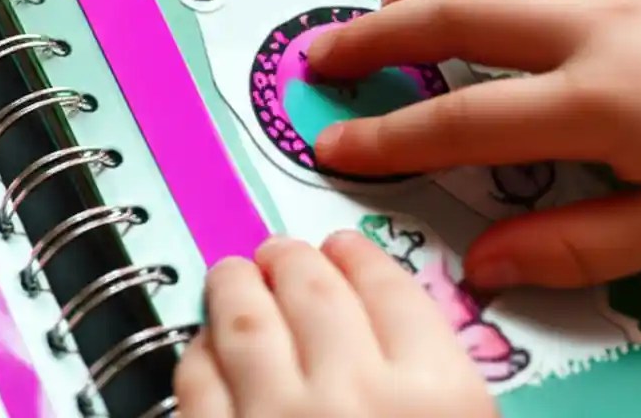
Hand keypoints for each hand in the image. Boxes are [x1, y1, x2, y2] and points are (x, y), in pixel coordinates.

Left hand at [174, 233, 495, 417]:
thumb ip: (441, 386)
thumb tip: (400, 340)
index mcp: (439, 393)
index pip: (392, 293)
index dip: (361, 258)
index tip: (345, 246)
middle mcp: (357, 394)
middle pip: (316, 293)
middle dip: (292, 260)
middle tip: (280, 250)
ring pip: (248, 322)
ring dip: (236, 289)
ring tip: (232, 274)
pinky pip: (199, 382)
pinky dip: (198, 354)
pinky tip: (205, 347)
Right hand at [306, 0, 640, 289]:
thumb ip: (573, 249)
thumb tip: (481, 268)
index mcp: (594, 105)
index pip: (462, 123)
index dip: (386, 140)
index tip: (331, 148)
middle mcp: (591, 28)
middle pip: (458, 21)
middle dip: (376, 40)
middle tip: (323, 59)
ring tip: (387, 3)